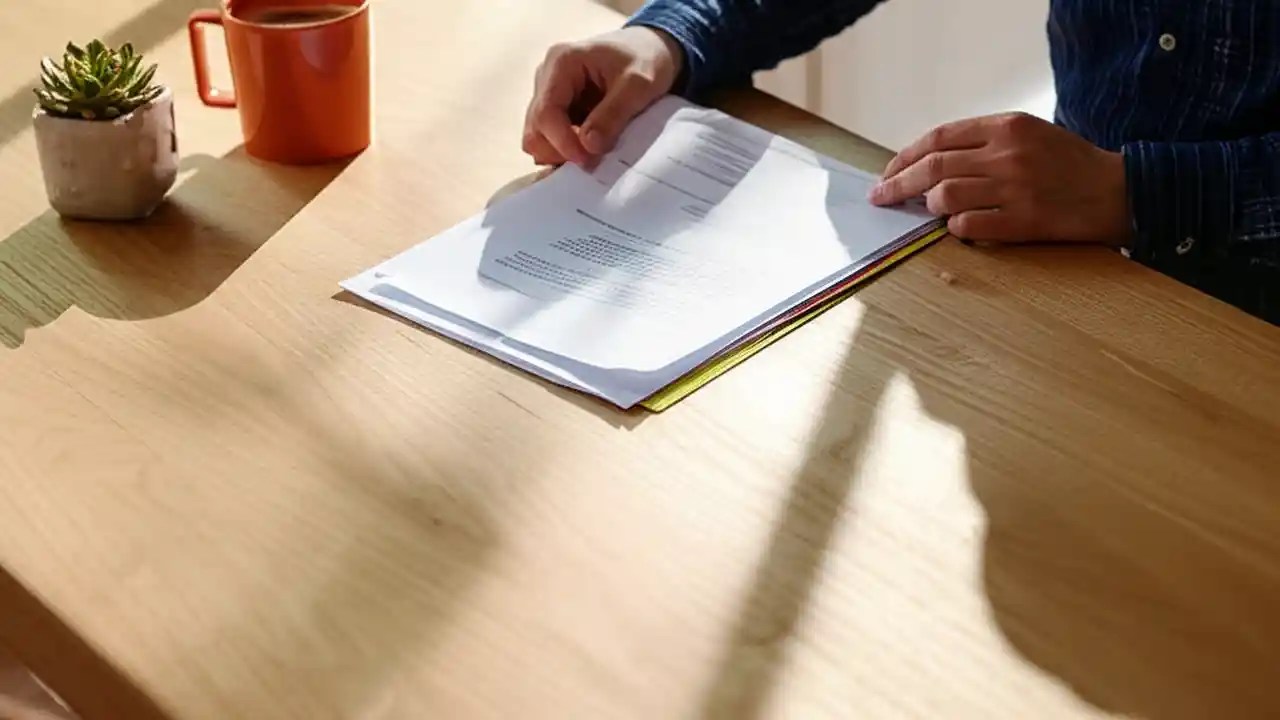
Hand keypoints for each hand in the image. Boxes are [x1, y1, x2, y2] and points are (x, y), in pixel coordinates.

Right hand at [523, 27, 682, 166]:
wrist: (651, 48)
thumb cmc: (646, 59)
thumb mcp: (638, 85)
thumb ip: (612, 115)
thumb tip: (588, 146)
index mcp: (561, 63)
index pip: (546, 113)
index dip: (562, 143)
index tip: (588, 161)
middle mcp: (546, 77)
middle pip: (535, 130)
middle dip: (559, 151)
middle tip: (592, 161)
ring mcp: (548, 93)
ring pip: (538, 138)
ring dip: (562, 153)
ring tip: (593, 155)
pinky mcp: (556, 108)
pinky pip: (550, 139)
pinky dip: (566, 150)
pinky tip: (590, 149)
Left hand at [869, 112, 1131, 245]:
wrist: (1118, 191)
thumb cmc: (1068, 164)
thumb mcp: (1029, 135)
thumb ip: (983, 143)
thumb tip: (928, 162)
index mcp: (1007, 127)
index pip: (939, 138)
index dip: (905, 157)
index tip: (887, 173)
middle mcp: (1007, 154)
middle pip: (932, 168)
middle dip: (896, 184)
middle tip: (880, 197)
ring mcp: (1014, 189)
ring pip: (944, 197)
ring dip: (930, 207)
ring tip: (931, 212)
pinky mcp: (1022, 222)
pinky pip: (967, 227)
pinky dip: (954, 228)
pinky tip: (959, 227)